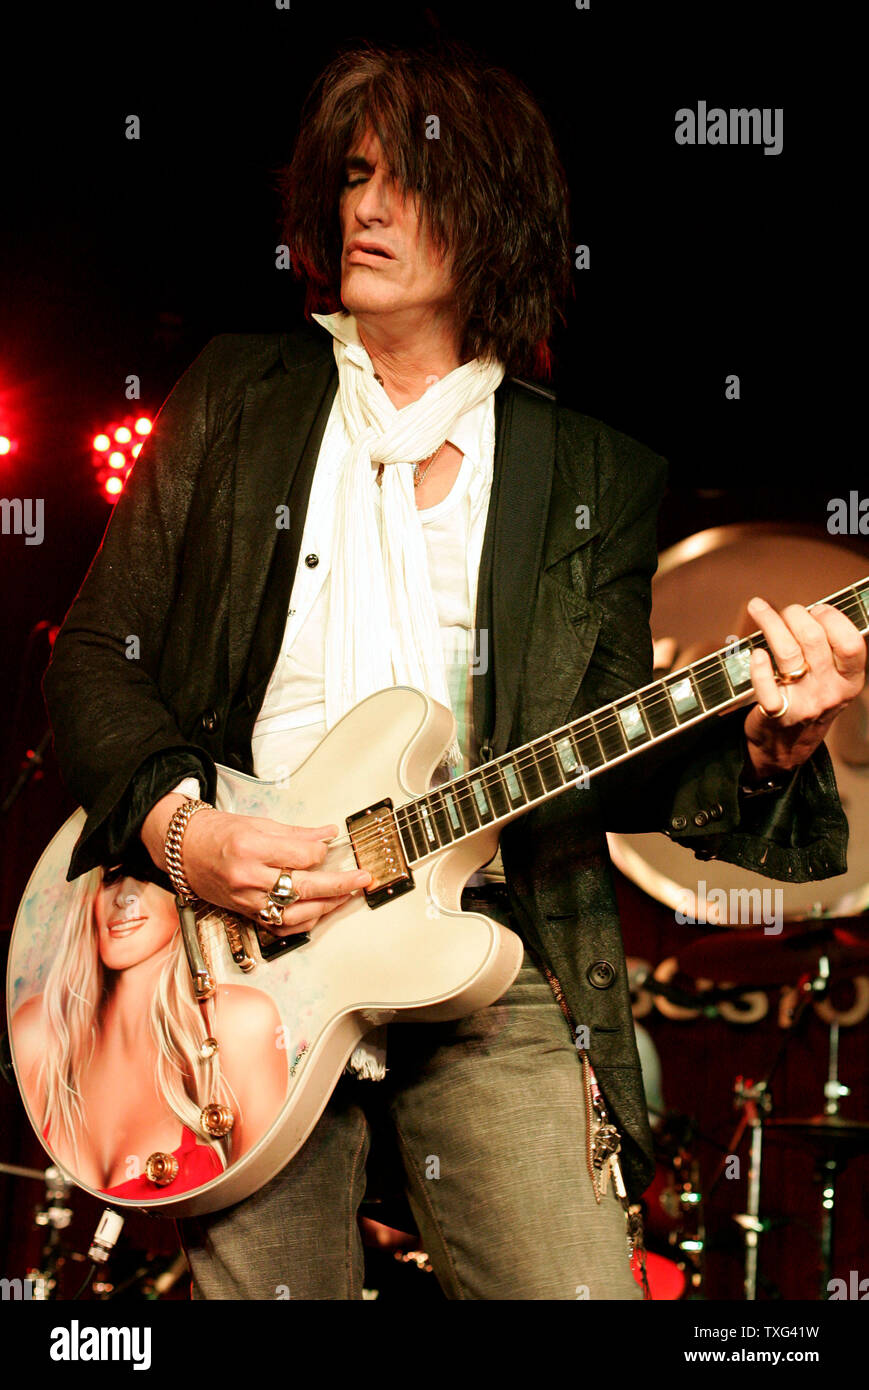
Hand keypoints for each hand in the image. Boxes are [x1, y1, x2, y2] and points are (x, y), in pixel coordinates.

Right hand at [142, 797, 370, 933]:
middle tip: (361, 879)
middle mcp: (247, 877)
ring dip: (326, 907)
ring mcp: (246, 899)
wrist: (185, 850)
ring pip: (294, 914)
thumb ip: (297, 833)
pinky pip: (280, 926)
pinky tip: (319, 910)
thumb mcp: (258, 823)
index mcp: (250, 848)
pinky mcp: (245, 913)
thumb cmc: (219, 833)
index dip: (322, 853)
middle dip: (338, 885)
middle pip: (302, 888)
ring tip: (345, 896)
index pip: (301, 856)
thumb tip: (328, 835)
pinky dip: (304, 921)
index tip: (330, 849)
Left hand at [743, 596, 866, 779]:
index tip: (818, 610)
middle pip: (813, 639)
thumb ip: (829, 651)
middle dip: (796, 614)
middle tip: (786, 612)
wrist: (787, 749)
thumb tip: (811, 610)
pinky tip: (755, 653)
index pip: (851, 644)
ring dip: (770, 622)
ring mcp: (803, 703)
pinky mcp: (776, 714)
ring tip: (758, 607)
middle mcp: (829, 692)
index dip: (833, 619)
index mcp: (849, 681)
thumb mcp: (831, 682)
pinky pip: (766, 685)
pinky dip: (758, 666)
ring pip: (787, 652)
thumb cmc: (808, 701)